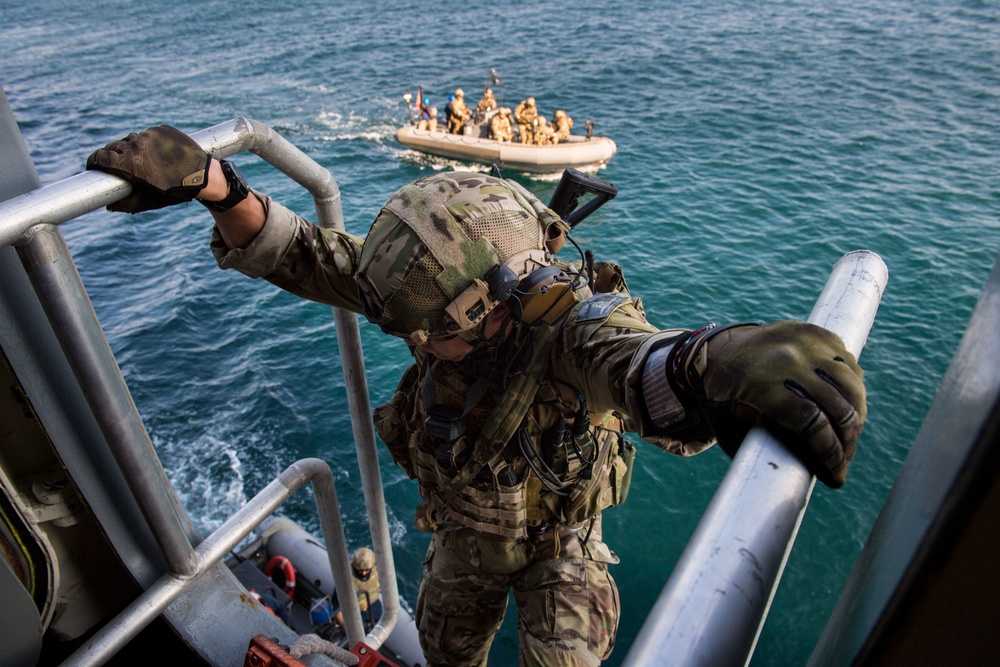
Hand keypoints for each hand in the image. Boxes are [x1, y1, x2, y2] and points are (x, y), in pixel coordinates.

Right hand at [86, 125, 210, 212]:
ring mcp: (149, 134)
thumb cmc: (173, 191)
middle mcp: (136, 143)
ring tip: (138, 161)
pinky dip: (148, 143)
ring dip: (130, 148)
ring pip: (132, 139)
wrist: (203, 176)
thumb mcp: (146, 201)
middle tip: (115, 166)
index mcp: (129, 161)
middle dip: (111, 156)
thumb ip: (123, 203)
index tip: (93, 165)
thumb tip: (108, 205)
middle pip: (114, 146)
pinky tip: (155, 154)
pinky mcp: (162, 129)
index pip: (101, 156)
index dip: (94, 161)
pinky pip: (149, 135)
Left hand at [674, 321, 865, 487]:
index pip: (812, 423)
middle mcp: (786, 358)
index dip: (830, 453)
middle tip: (843, 461)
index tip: (836, 476)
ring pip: (850, 384)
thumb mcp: (730, 430)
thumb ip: (767, 447)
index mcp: (762, 384)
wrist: (716, 352)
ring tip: (848, 438)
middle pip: (837, 406)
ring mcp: (803, 341)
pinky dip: (852, 390)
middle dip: (847, 442)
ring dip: (856, 417)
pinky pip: (847, 365)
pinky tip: (847, 409)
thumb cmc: (722, 401)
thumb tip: (813, 470)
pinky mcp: (815, 333)